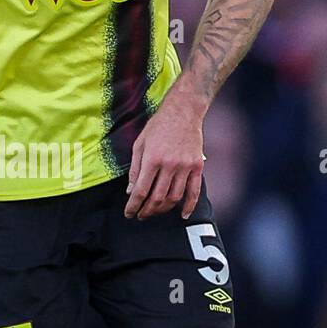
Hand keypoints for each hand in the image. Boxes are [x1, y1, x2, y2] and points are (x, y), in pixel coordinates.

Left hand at [124, 86, 205, 219]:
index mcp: (152, 159)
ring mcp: (185, 167)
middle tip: (141, 215)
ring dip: (163, 209)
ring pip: (174, 197)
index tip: (129, 213)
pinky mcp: (197, 166)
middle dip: (147, 211)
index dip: (133, 206)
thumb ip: (135, 169)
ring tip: (155, 212)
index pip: (141, 191)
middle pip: (157, 198)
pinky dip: (189, 206)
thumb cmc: (158, 126)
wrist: (184, 111)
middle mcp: (169, 165)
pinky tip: (183, 215)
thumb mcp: (140, 144)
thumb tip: (130, 191)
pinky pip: (194, 191)